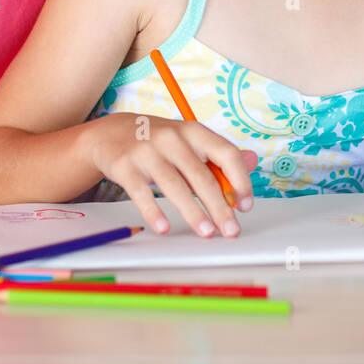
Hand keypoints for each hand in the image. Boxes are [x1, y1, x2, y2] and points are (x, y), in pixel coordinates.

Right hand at [82, 114, 257, 238]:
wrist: (110, 133)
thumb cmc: (158, 141)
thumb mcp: (189, 139)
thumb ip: (219, 153)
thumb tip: (253, 161)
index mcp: (193, 131)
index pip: (225, 153)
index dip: (239, 180)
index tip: (245, 205)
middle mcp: (171, 137)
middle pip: (201, 175)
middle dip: (219, 206)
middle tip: (230, 230)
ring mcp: (146, 151)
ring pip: (174, 185)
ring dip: (193, 212)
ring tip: (206, 233)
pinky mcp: (124, 166)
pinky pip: (142, 193)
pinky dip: (154, 212)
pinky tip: (164, 227)